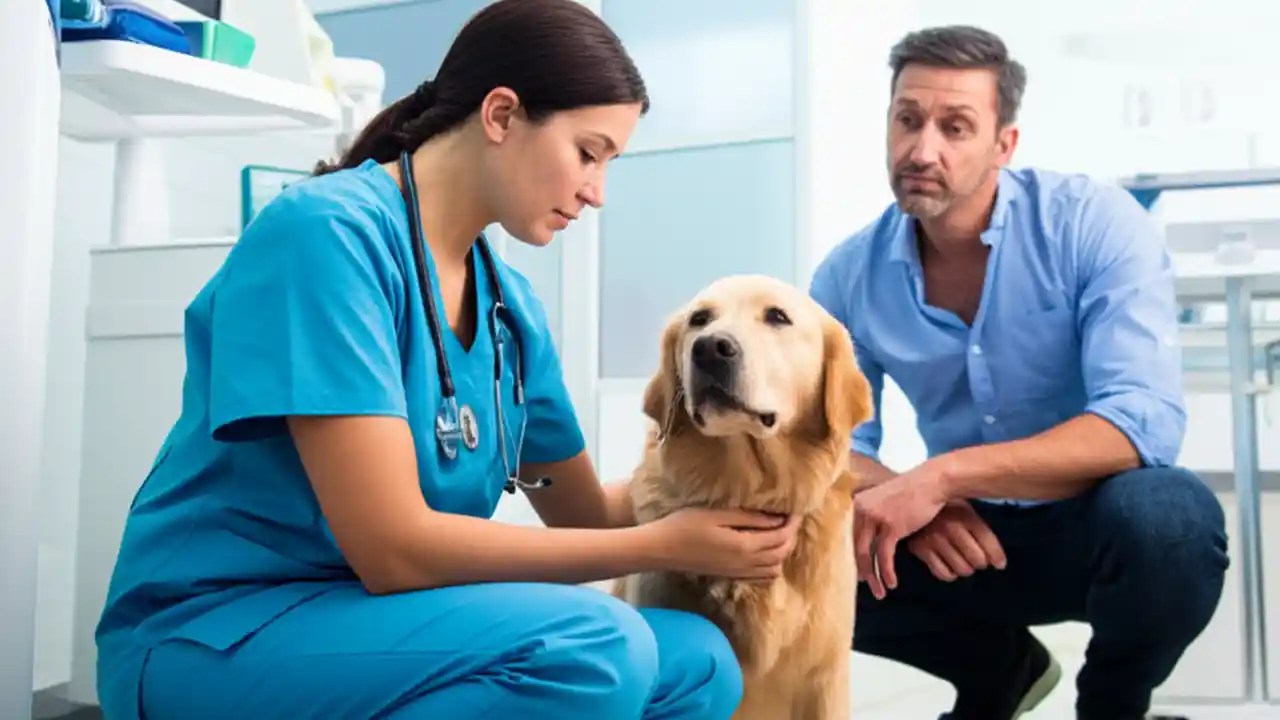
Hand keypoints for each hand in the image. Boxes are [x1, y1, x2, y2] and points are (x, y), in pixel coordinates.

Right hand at [647, 507, 801, 581]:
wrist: (662, 550)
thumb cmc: (685, 525)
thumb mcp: (717, 514)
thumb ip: (748, 518)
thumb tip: (777, 519)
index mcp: (744, 546)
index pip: (781, 536)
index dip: (792, 522)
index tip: (796, 508)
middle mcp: (746, 564)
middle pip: (782, 553)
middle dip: (791, 536)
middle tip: (790, 518)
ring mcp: (739, 573)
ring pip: (774, 567)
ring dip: (783, 551)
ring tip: (778, 532)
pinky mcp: (731, 576)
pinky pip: (762, 576)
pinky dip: (771, 564)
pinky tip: (764, 550)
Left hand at [854, 462, 948, 598]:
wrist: (931, 482)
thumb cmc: (911, 494)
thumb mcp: (884, 502)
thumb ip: (872, 518)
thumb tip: (866, 541)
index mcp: (857, 504)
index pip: (848, 536)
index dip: (851, 556)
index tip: (857, 572)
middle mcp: (861, 510)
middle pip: (854, 547)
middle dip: (861, 571)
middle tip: (867, 586)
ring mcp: (874, 517)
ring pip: (866, 554)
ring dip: (873, 577)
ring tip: (879, 592)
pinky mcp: (891, 526)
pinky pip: (884, 556)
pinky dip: (887, 572)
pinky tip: (891, 583)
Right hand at [907, 500, 1005, 581]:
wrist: (908, 499)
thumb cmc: (942, 507)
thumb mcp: (964, 509)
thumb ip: (980, 529)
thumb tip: (999, 562)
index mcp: (964, 514)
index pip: (989, 542)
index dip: (998, 557)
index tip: (999, 564)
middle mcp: (951, 527)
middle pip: (977, 560)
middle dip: (980, 563)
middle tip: (977, 560)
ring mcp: (934, 538)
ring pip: (962, 569)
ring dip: (965, 569)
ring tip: (962, 562)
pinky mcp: (920, 549)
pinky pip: (942, 573)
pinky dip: (949, 574)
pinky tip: (949, 566)